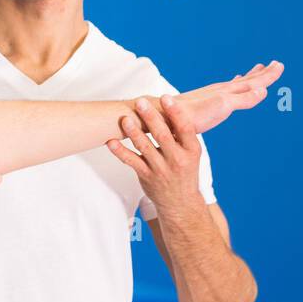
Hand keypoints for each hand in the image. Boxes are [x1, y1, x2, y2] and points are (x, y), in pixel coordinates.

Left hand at [108, 94, 204, 213]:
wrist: (181, 203)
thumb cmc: (184, 171)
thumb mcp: (191, 153)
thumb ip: (181, 134)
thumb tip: (169, 108)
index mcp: (191, 150)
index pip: (185, 128)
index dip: (176, 112)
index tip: (166, 98)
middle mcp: (177, 159)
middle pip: (162, 135)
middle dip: (151, 117)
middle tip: (140, 102)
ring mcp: (161, 169)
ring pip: (145, 147)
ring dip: (133, 132)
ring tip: (124, 118)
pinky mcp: (146, 176)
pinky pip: (131, 161)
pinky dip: (120, 151)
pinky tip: (111, 142)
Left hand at [166, 61, 283, 133]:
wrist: (164, 115)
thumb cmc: (192, 114)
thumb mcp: (222, 106)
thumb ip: (242, 98)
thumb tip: (264, 90)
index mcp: (228, 92)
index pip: (253, 82)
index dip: (267, 76)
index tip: (279, 65)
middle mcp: (221, 91)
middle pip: (246, 80)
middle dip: (261, 74)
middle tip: (273, 64)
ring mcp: (212, 96)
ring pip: (236, 84)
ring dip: (248, 77)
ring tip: (255, 70)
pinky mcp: (203, 103)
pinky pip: (224, 91)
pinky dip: (233, 86)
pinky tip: (230, 86)